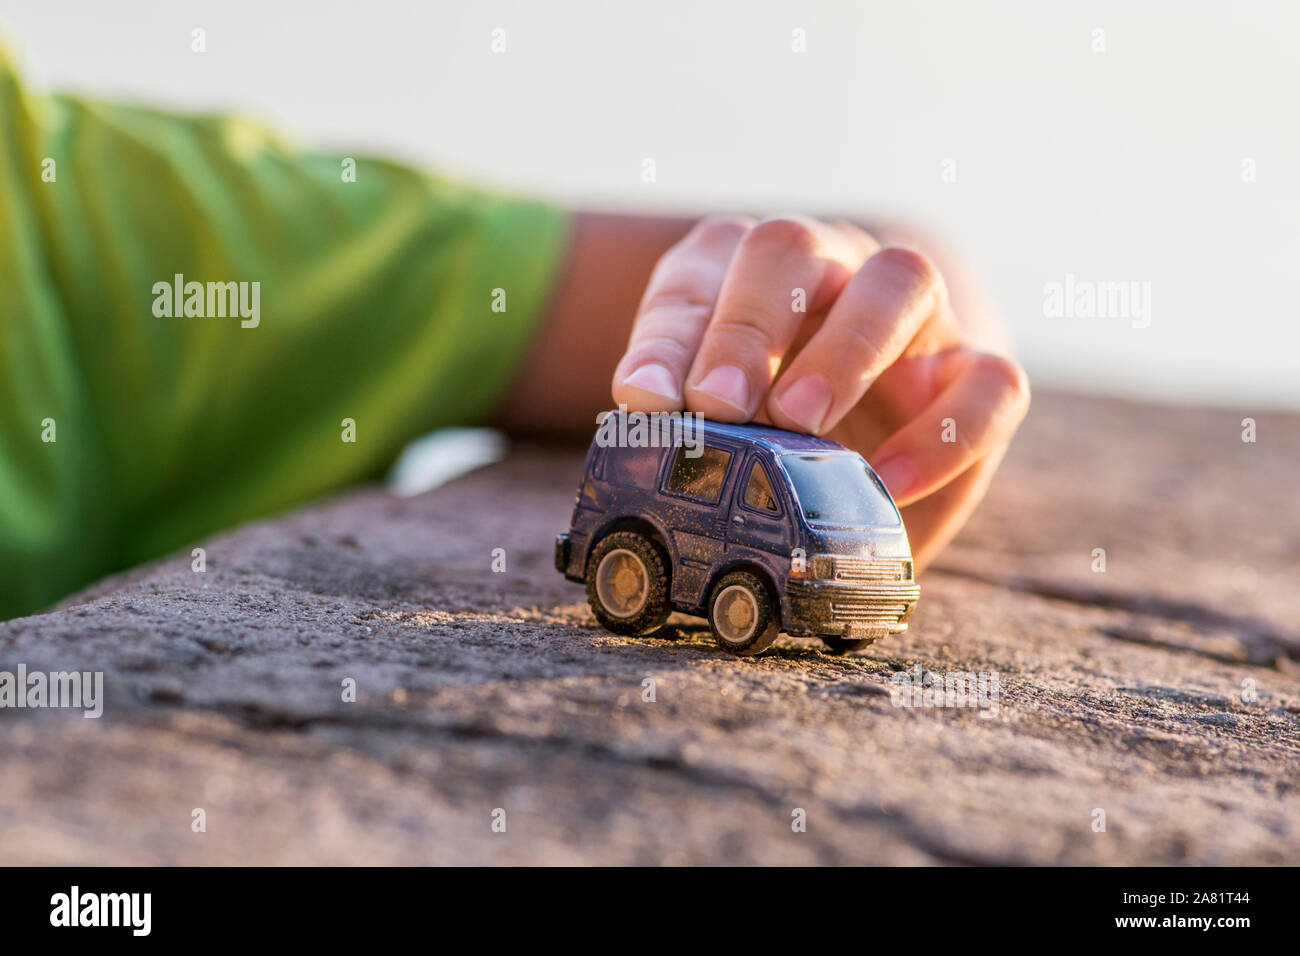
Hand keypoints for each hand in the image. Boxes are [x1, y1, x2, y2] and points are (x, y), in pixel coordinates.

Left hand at [610, 215, 1029, 570]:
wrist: (877, 416)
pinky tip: (884, 482)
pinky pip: (989, 384)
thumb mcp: (713, 393)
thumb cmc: (775, 403)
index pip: (703, 274)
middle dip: (750, 324)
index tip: (647, 401)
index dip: (672, 338)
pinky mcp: (974, 373)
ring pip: (902, 280)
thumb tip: (640, 400)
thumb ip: (677, 388)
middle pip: (794, 245)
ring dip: (845, 349)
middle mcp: (834, 268)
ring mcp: (913, 314)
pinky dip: (941, 434)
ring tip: (799, 422)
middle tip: (720, 404)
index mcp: (750, 269)